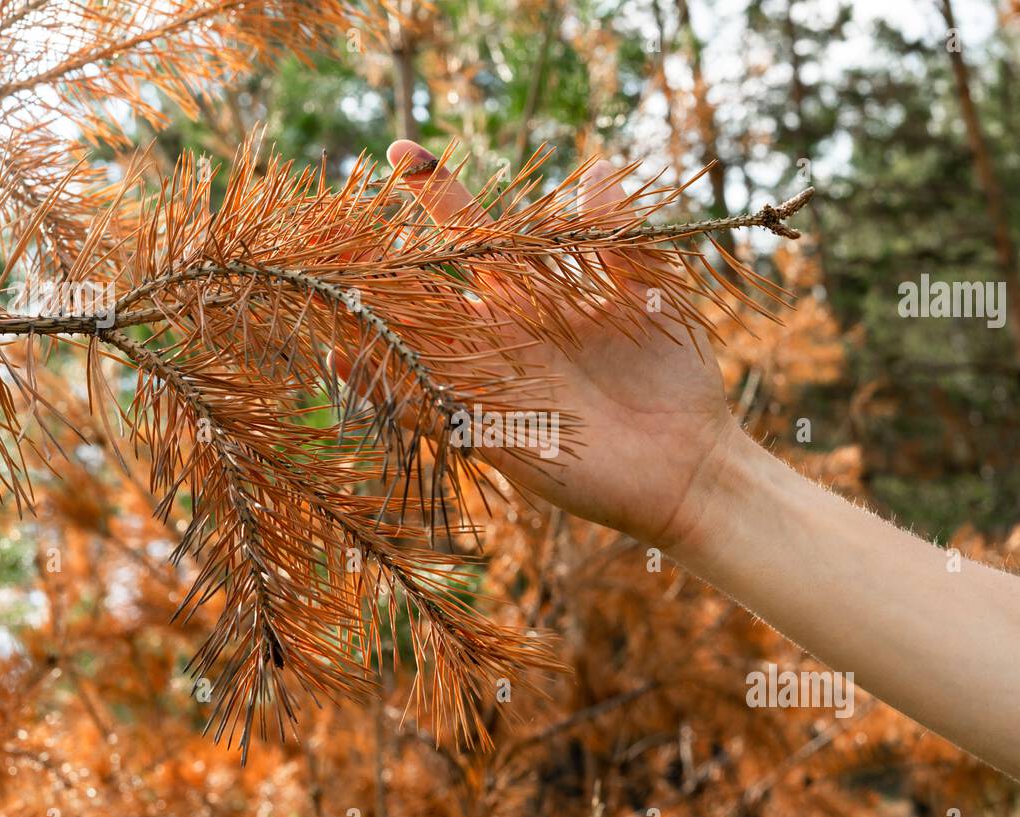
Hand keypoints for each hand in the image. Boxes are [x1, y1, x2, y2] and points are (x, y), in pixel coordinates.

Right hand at [385, 139, 741, 550]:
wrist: (693, 461)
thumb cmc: (675, 376)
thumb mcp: (652, 293)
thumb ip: (620, 236)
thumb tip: (598, 168)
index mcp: (535, 298)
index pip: (475, 236)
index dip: (438, 195)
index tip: (402, 152)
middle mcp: (502, 337)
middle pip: (430, 291)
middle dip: (389, 262)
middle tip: (344, 231)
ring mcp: (493, 384)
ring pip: (416, 346)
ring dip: (373, 322)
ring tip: (326, 291)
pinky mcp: (491, 435)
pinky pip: (426, 409)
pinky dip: (385, 389)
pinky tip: (348, 362)